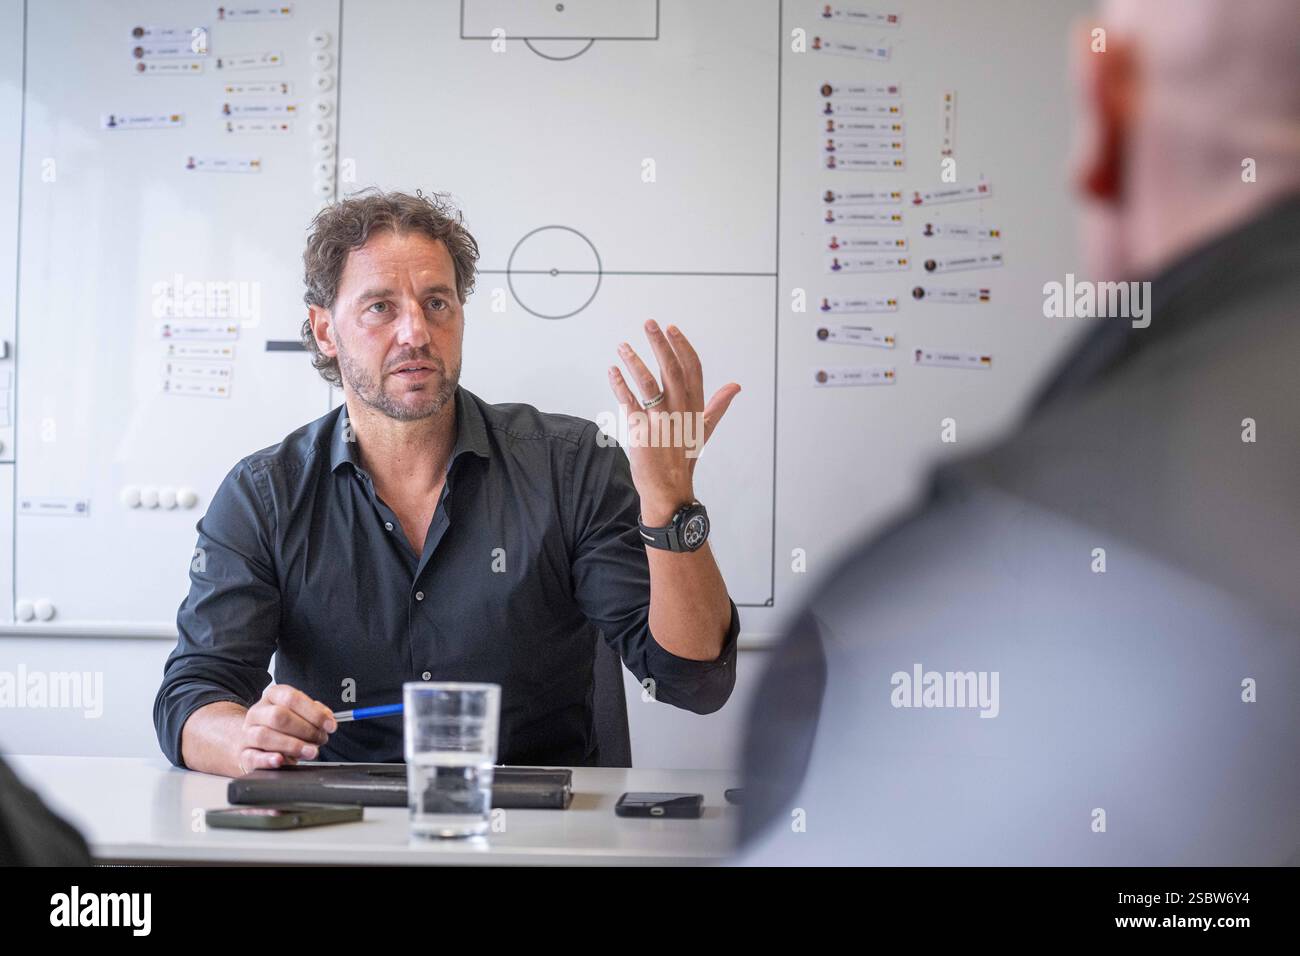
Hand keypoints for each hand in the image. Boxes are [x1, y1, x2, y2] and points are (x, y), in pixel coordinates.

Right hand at [236, 683, 335, 772]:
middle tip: (320, 739)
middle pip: (278, 716)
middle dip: (305, 729)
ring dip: (291, 745)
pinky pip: (252, 756)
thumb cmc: (283, 727)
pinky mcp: (244, 754)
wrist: (254, 741)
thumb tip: (327, 718)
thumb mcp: (299, 714)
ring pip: (264, 736)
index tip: (330, 725)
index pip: (291, 698)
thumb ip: (315, 714)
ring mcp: (248, 733)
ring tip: (310, 751)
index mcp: (273, 696)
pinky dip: (267, 760)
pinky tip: (280, 760)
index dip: (314, 712)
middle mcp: (257, 712)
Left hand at [607, 320, 740, 523]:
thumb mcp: (705, 429)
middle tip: (649, 323)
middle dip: (661, 345)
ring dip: (635, 362)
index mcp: (696, 408)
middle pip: (673, 370)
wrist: (670, 489)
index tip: (671, 329)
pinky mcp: (641, 432)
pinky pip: (629, 403)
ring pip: (649, 384)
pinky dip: (619, 385)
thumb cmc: (684, 458)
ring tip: (623, 345)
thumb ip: (719, 405)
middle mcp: (681, 412)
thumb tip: (736, 386)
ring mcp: (661, 422)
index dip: (682, 347)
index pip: (693, 370)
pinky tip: (612, 370)